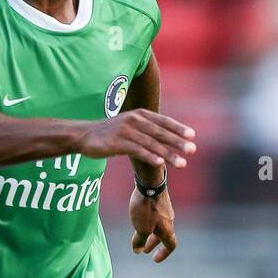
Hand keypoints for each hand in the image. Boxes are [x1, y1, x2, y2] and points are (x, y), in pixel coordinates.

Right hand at [77, 108, 195, 167]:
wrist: (84, 135)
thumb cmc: (110, 133)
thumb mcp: (130, 125)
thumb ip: (146, 129)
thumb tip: (166, 136)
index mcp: (140, 114)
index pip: (163, 121)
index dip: (178, 128)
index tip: (192, 136)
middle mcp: (134, 120)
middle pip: (160, 132)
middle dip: (178, 142)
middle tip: (193, 150)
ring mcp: (126, 131)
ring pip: (152, 143)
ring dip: (168, 154)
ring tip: (182, 163)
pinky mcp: (117, 142)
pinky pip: (137, 150)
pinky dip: (150, 156)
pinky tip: (160, 163)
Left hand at [130, 186, 176, 261]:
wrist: (150, 183)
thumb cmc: (147, 208)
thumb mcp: (141, 228)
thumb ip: (140, 241)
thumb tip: (138, 251)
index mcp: (168, 229)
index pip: (171, 245)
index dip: (164, 254)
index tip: (155, 259)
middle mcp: (169, 219)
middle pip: (164, 235)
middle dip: (153, 243)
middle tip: (145, 250)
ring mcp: (165, 208)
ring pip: (159, 224)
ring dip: (151, 232)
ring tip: (140, 234)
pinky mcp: (160, 199)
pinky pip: (156, 215)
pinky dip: (149, 221)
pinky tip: (140, 218)